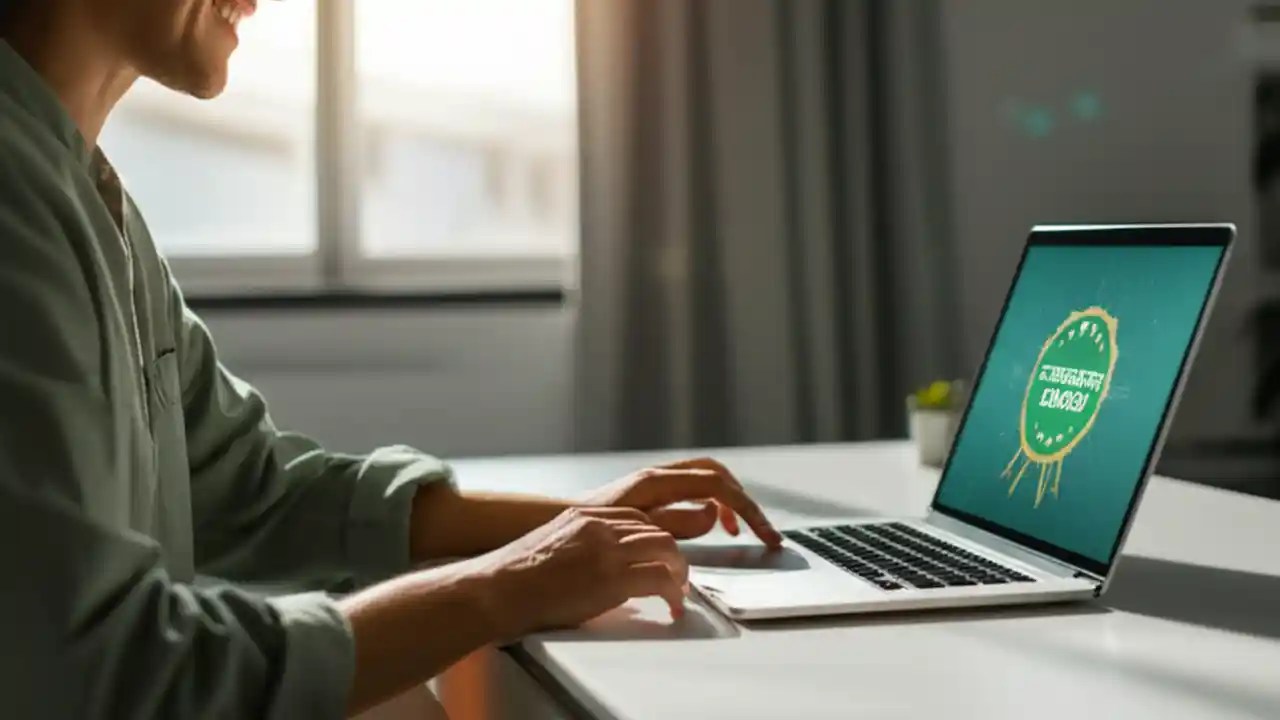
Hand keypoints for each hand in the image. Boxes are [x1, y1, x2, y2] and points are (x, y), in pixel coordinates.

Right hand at [478, 506, 689, 635]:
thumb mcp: (549, 545)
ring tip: (677, 593)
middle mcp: (599, 526)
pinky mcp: (612, 578)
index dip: (653, 539)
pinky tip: (672, 606)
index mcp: (583, 516)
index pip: (636, 517)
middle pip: (656, 531)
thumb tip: (597, 567)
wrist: (496, 590)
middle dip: (672, 555)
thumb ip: (578, 546)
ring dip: (678, 573)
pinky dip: (674, 593)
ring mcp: (607, 550)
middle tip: (676, 577)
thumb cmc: (512, 579)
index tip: (658, 556)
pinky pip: (660, 579)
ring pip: (666, 548)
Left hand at [582, 457, 782, 546]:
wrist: (564, 523)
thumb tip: (714, 514)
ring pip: (709, 479)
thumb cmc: (595, 529)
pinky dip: (713, 502)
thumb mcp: (639, 531)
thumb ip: (679, 523)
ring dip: (730, 502)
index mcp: (659, 481)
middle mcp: (661, 475)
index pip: (718, 485)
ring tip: (740, 530)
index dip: (746, 509)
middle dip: (745, 503)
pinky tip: (714, 525)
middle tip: (763, 532)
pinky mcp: (655, 491)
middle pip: (719, 475)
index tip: (763, 534)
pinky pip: (696, 487)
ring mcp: (659, 480)